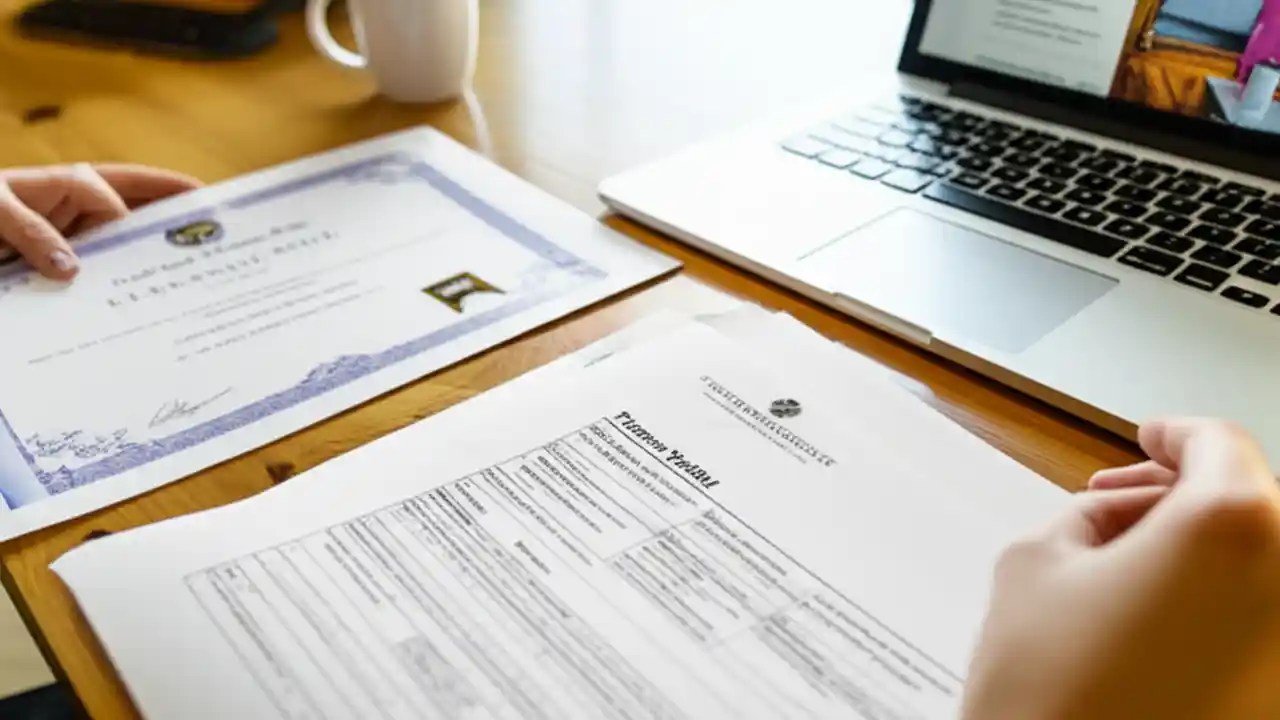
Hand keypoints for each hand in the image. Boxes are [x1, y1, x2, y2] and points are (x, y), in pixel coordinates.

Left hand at [0, 164, 200, 279]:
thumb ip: (31, 231)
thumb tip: (72, 270)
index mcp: (68, 184)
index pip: (113, 200)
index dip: (136, 217)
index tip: (167, 239)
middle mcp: (79, 209)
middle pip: (141, 212)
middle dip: (176, 221)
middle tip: (219, 238)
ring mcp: (76, 239)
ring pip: (127, 244)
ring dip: (155, 257)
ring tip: (193, 277)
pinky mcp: (64, 266)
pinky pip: (104, 275)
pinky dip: (123, 285)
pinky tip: (142, 306)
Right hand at [962, 418, 1279, 719]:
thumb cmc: (1048, 701)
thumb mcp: (1032, 565)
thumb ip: (1085, 515)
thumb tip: (1118, 516)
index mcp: (1233, 530)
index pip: (1218, 445)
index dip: (1173, 434)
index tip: (1153, 436)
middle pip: (1247, 504)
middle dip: (1180, 497)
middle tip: (1120, 507)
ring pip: (1256, 568)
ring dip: (1197, 554)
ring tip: (1121, 574)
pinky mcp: (1276, 696)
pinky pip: (1256, 626)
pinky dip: (1216, 610)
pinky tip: (1150, 626)